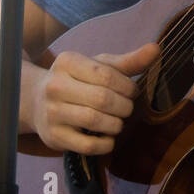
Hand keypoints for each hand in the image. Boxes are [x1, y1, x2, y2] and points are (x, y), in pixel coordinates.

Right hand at [26, 42, 159, 153]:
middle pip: (102, 98)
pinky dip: (106, 144)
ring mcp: (52, 112)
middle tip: (127, 108)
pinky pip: (87, 145)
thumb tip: (156, 49)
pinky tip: (109, 138)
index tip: (132, 92)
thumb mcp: (100, 67)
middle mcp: (55, 86)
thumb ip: (129, 61)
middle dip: (124, 106)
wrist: (36, 101)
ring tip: (118, 122)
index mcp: (67, 62)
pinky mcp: (54, 136)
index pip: (106, 75)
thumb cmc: (78, 81)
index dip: (127, 86)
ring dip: (116, 124)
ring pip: (95, 121)